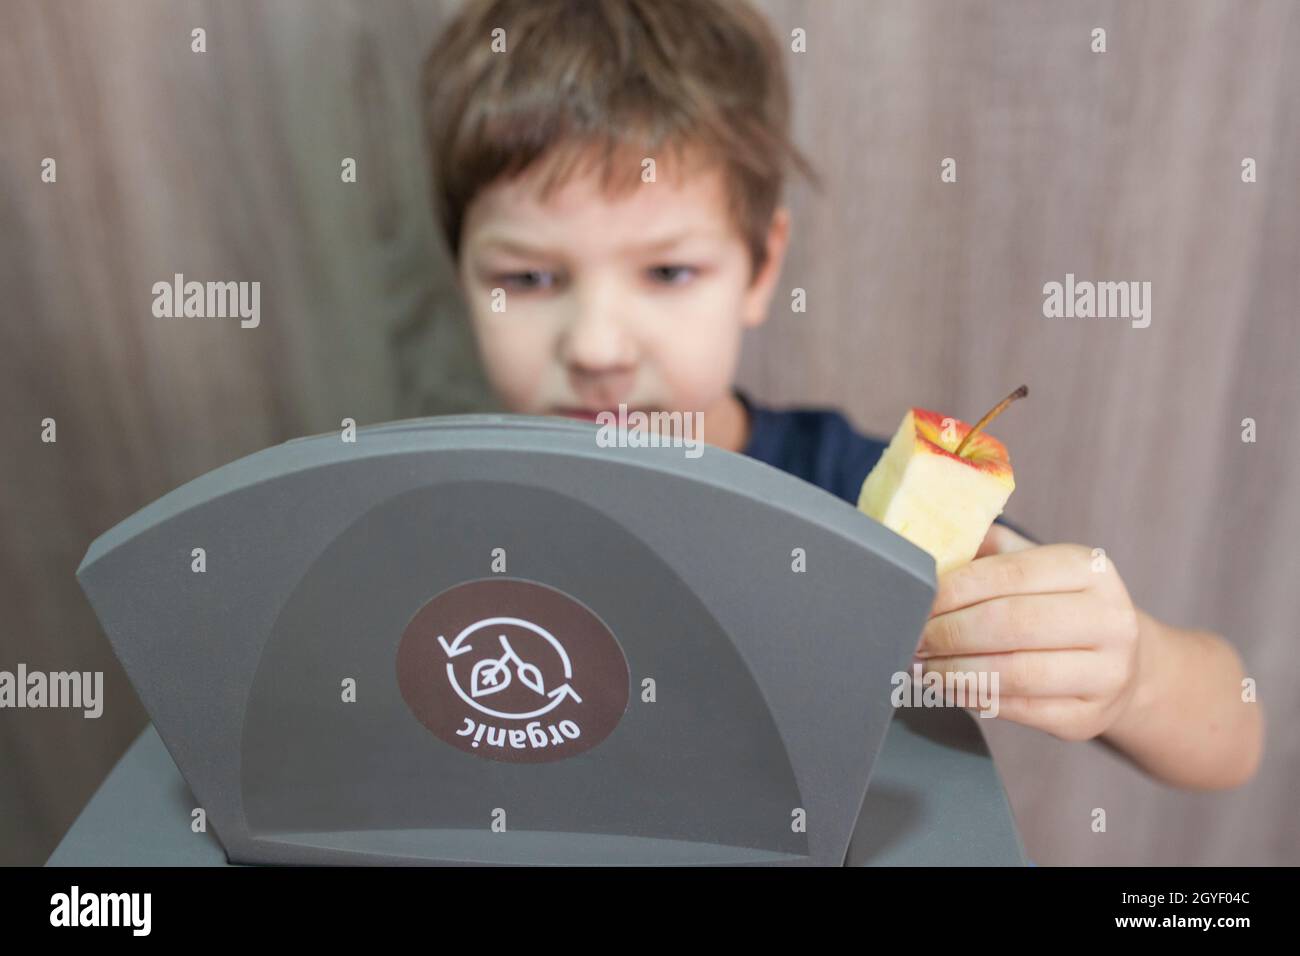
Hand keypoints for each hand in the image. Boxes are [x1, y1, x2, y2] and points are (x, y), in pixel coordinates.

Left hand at [913, 524, 1141, 740]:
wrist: (1117, 662)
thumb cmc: (1058, 606)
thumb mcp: (1035, 565)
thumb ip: (988, 551)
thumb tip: (929, 548)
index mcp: (1090, 569)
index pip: (1010, 574)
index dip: (955, 589)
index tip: (918, 598)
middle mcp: (1110, 619)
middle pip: (1011, 624)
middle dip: (949, 631)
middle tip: (913, 636)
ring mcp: (1106, 673)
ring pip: (1015, 673)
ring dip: (954, 671)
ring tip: (921, 665)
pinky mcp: (1088, 717)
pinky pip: (1018, 710)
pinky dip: (973, 698)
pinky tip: (947, 687)